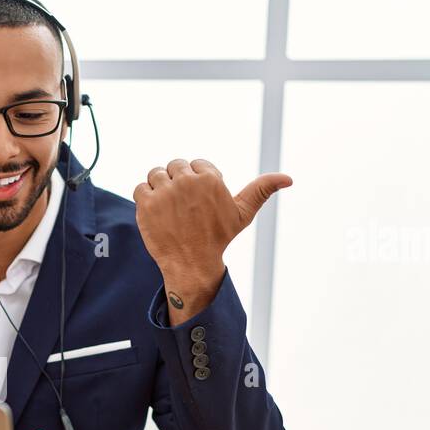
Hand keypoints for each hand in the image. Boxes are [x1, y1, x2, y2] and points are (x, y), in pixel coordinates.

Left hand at [133, 159, 291, 322]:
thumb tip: (288, 178)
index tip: (198, 204)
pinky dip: (145, 199)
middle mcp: (187, 181)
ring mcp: (165, 192)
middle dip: (177, 183)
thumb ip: (261, 190)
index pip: (195, 165)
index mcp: (209, 178)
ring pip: (156, 174)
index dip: (195, 183)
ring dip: (160, 189)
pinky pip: (140, 188)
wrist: (192, 264)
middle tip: (183, 208)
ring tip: (169, 210)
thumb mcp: (243, 213)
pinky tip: (156, 214)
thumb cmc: (218, 238)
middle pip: (174, 167)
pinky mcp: (146, 204)